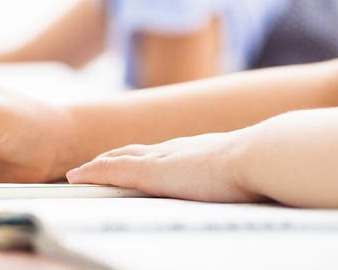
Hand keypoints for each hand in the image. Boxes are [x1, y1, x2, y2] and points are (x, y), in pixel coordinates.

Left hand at [65, 129, 259, 202]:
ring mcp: (163, 158)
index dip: (144, 156)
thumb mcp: (247, 173)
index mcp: (199, 150)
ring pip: (119, 159)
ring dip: (98, 166)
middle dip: (114, 158)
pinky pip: (112, 170)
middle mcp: (176, 148)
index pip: (163, 151)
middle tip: (95, 166)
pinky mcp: (151, 172)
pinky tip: (75, 176)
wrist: (259, 156)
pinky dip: (93, 172)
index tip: (132, 160)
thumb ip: (240, 178)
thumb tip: (257, 188)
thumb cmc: (262, 168)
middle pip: (136, 151)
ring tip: (79, 173)